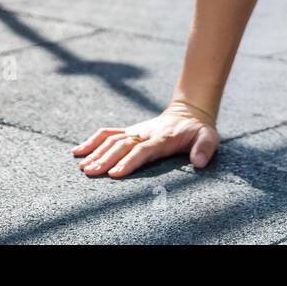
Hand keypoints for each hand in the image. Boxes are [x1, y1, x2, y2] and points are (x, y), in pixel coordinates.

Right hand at [72, 100, 219, 177]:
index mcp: (164, 137)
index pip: (144, 149)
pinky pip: (108, 134)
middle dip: (106, 159)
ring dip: (96, 152)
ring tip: (83, 167)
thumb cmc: (199, 131)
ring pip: (112, 140)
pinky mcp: (129, 131)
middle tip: (92, 173)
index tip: (115, 173)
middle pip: (123, 145)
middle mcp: (146, 133)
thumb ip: (204, 149)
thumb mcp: (209, 138)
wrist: (189, 112)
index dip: (130, 160)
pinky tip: (77, 152)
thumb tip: (198, 162)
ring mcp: (136, 131)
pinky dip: (92, 141)